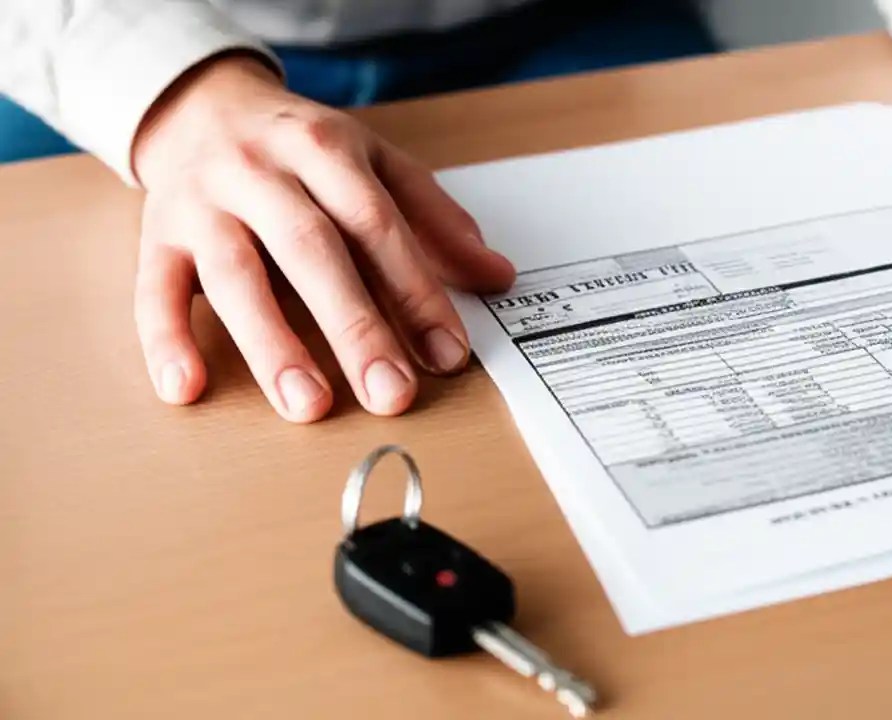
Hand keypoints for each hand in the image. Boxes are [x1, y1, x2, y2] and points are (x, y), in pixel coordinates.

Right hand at [132, 56, 514, 421]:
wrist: (202, 104)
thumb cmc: (302, 148)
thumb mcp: (376, 163)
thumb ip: (436, 220)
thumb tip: (497, 277)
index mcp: (326, 148)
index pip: (377, 224)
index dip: (416, 290)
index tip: (448, 353)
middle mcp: (261, 170)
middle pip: (310, 249)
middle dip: (354, 325)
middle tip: (390, 392)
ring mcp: (202, 202)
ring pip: (235, 273)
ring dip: (271, 343)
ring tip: (307, 404)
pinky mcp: (155, 235)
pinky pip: (153, 289)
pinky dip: (166, 341)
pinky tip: (187, 389)